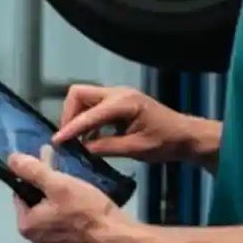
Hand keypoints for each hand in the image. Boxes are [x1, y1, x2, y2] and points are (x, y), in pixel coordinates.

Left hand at [8, 151, 130, 242]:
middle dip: (49, 186)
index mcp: (26, 225)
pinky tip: (88, 204)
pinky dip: (73, 213)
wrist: (118, 241)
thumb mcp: (59, 184)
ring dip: (62, 199)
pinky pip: (67, 225)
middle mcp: (36, 240)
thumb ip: (33, 170)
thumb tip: (11, 159)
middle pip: (38, 205)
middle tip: (67, 172)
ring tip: (79, 186)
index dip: (34, 175)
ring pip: (54, 215)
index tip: (50, 163)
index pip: (21, 193)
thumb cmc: (86, 212)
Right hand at [54, 84, 215, 164]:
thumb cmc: (165, 142)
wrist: (186, 135)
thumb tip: (81, 149)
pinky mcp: (120, 102)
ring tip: (76, 141)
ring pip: (85, 98)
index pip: (88, 114)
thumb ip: (106, 147)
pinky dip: (88, 119)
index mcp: (123, 103)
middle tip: (68, 139)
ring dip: (77, 117)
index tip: (56, 142)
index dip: (70, 129)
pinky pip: (95, 105)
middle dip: (69, 115)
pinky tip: (90, 138)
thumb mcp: (135, 149)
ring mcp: (119, 95)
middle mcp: (118, 93)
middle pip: (79, 94)